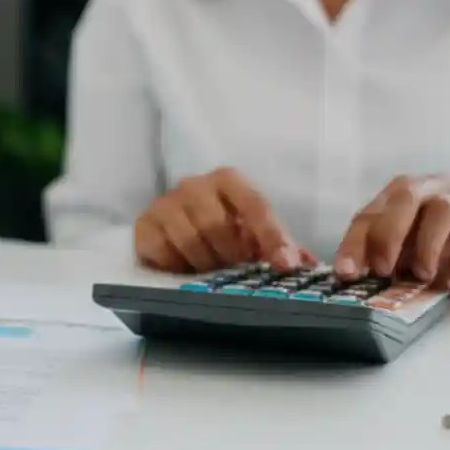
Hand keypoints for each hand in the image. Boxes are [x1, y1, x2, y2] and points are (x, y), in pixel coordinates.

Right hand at [134, 168, 305, 273]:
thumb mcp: (251, 232)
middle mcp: (194, 185)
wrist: (173, 225)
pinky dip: (178, 265)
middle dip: (232, 255)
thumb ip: (279, 245)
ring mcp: (166, 203)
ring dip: (206, 263)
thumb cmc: (222, 228)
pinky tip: (185, 268)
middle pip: (217, 225)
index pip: (255, 206)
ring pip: (190, 240)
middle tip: (237, 270)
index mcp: (228, 180)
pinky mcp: (144, 225)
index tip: (285, 265)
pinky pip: (162, 251)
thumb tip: (304, 265)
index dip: (273, 237)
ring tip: (212, 270)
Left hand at [334, 175, 449, 297]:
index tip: (346, 272)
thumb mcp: (407, 257)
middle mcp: (439, 190)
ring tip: (423, 276)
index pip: (372, 211)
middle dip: (388, 233)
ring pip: (445, 208)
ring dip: (427, 246)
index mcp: (409, 195)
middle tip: (383, 270)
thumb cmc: (448, 256)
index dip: (356, 241)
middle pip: (408, 193)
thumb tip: (350, 274)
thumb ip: (383, 259)